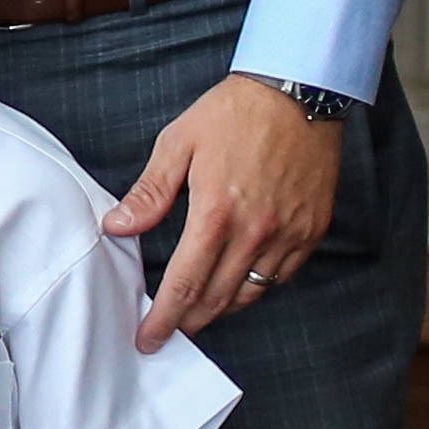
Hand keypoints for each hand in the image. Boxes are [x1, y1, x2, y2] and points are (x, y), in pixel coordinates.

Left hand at [106, 76, 342, 345]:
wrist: (300, 90)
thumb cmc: (235, 113)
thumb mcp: (179, 143)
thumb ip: (149, 193)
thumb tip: (117, 227)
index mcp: (216, 213)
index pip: (184, 285)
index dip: (164, 318)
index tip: (149, 338)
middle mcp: (255, 232)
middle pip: (217, 300)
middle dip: (189, 323)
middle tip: (170, 332)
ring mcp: (288, 234)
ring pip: (250, 293)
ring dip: (222, 310)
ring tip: (200, 313)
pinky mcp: (312, 230)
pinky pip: (281, 277)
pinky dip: (257, 289)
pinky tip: (239, 286)